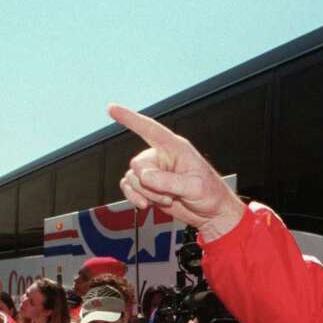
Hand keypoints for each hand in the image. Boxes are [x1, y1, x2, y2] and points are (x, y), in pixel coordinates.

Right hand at [108, 105, 244, 235]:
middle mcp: (161, 156)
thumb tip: (144, 176)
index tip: (112, 109)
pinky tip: (147, 204)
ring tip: (168, 199)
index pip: (149, 129)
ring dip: (147, 194)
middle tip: (171, 194)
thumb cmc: (210, 194)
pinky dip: (134, 198)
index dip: (130, 119)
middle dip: (151, 185)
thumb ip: (169, 181)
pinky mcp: (148, 186)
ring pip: (132, 179)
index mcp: (175, 148)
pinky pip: (128, 187)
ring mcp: (153, 171)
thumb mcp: (194, 187)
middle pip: (137, 164)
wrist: (210, 213)